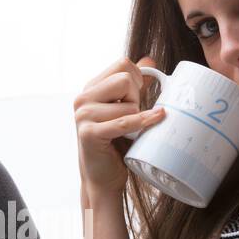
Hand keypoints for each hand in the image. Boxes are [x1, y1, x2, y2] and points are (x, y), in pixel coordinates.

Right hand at [73, 55, 166, 194]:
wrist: (102, 178)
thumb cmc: (116, 144)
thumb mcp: (124, 109)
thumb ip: (134, 86)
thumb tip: (150, 60)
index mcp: (90, 88)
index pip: (123, 64)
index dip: (137, 79)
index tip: (136, 98)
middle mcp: (82, 98)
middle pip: (125, 79)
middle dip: (137, 97)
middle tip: (133, 116)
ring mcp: (83, 116)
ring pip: (129, 103)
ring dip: (138, 118)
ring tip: (128, 132)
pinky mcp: (89, 133)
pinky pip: (125, 121)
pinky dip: (143, 122)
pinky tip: (156, 119)